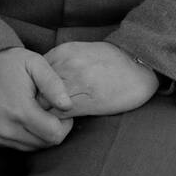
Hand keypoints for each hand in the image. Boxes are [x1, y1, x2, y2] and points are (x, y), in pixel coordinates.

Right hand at [0, 47, 74, 149]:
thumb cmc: (7, 62)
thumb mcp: (34, 62)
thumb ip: (53, 84)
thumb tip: (68, 106)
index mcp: (20, 111)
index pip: (55, 135)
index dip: (65, 124)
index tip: (61, 110)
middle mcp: (6, 129)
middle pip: (45, 144)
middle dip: (53, 128)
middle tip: (48, 109)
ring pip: (31, 147)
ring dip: (38, 133)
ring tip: (34, 111)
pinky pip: (16, 145)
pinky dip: (24, 135)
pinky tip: (21, 117)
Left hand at [35, 41, 159, 117]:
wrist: (140, 64)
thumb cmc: (112, 61)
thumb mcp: (81, 53)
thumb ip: (61, 64)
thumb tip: (43, 83)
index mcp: (63, 52)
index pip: (34, 75)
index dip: (34, 90)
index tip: (38, 100)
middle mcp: (66, 64)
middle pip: (36, 89)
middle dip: (35, 103)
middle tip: (38, 114)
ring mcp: (76, 81)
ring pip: (45, 103)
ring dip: (45, 114)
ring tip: (49, 121)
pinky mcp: (88, 100)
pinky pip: (61, 114)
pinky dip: (58, 122)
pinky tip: (64, 124)